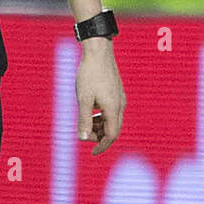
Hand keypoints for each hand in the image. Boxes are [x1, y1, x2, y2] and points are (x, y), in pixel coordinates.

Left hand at [76, 39, 125, 155]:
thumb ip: (84, 120)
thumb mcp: (83, 99)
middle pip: (113, 129)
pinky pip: (112, 111)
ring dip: (100, 126)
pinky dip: (102, 116)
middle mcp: (120, 105)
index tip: (92, 152)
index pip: (111, 135)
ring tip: (86, 122)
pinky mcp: (117, 92)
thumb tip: (83, 139)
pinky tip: (91, 111)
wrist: (98, 51)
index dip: (102, 145)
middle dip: (99, 136)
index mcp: (114, 109)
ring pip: (113, 120)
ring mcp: (120, 98)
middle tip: (84, 134)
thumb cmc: (89, 74)